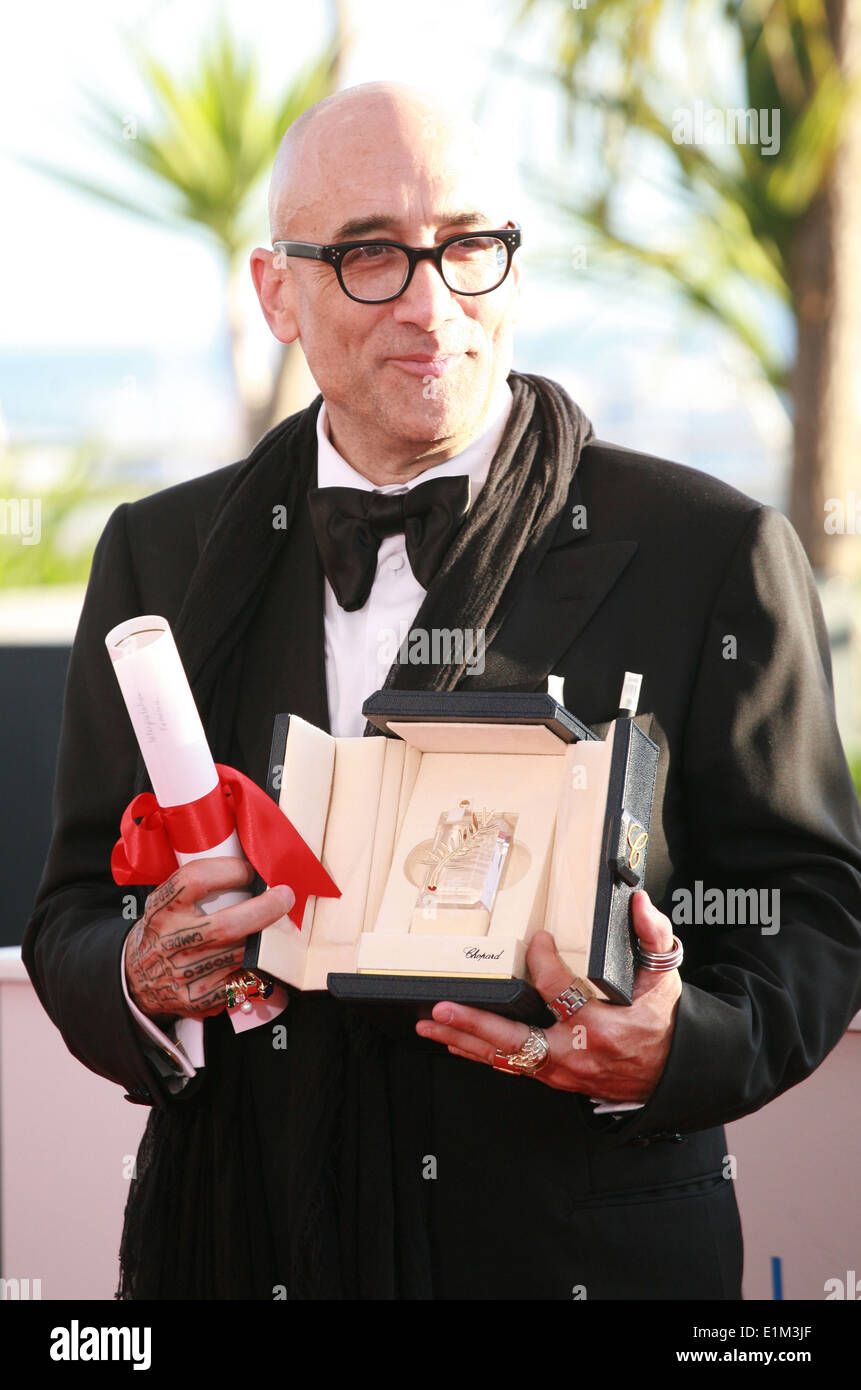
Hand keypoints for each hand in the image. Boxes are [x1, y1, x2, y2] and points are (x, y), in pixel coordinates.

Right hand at [125, 858, 294, 1022]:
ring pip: (241, 954)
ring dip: (267, 937)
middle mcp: (171, 941)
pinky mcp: (200, 998)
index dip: (231, 870)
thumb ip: (198, 887)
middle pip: (227, 925)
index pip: (196, 880)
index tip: (252, 869)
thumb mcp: (166, 902)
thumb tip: (252, 867)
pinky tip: (262, 956)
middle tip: (285, 896)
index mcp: (162, 909)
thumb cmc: (165, 930)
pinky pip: (243, 979)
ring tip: (279, 924)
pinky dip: (258, 966)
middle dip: (265, 909)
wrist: (138, 979)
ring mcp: (186, 974)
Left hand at [414, 890, 680, 1101]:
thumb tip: (640, 903)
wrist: (669, 1075)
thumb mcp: (665, 979)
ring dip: (464, 1040)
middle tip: (441, 1008)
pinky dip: (479, 1053)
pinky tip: (453, 1041)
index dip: (543, 961)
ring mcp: (559, 1070)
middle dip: (474, 1023)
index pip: (559, 990)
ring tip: (428, 1025)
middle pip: (515, 1039)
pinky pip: (509, 1066)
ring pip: (504, 1057)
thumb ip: (653, 937)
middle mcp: (574, 1053)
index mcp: (600, 1027)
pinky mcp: (552, 1077)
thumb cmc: (662, 1025)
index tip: (536, 938)